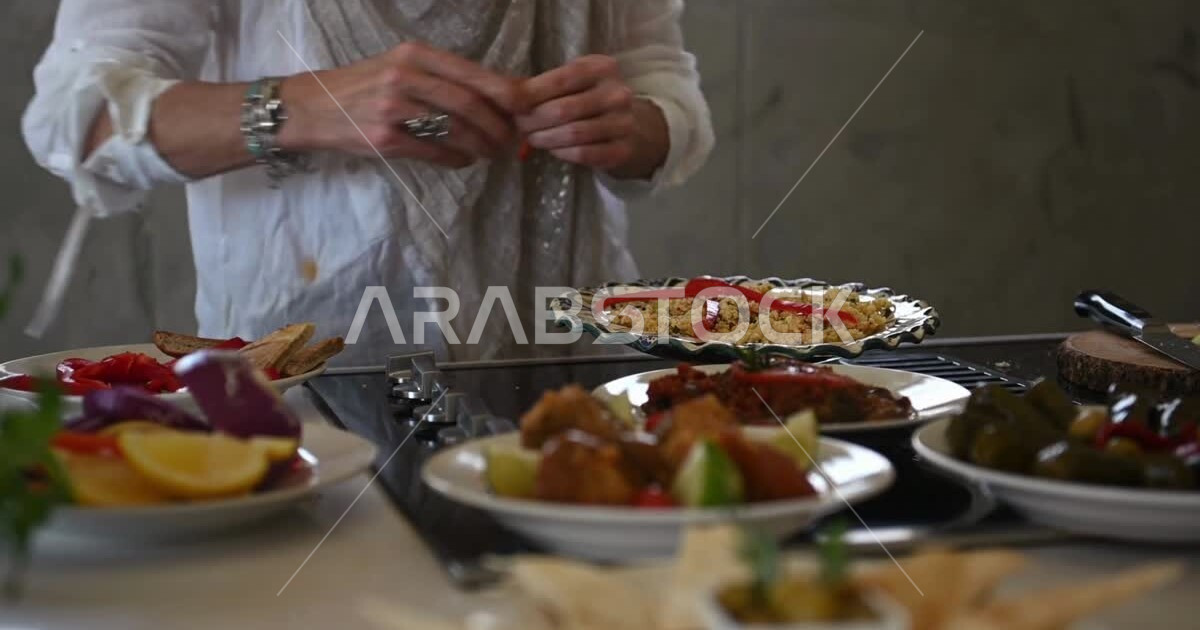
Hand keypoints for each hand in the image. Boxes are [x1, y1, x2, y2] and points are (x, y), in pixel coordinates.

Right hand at [278, 42, 527, 167]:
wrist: (313, 108)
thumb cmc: (364, 87)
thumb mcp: (399, 67)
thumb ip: (441, 77)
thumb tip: (495, 95)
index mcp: (413, 55)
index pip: (471, 73)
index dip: (505, 93)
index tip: (526, 108)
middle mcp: (405, 77)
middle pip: (469, 103)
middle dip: (499, 125)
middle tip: (513, 139)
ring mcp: (394, 109)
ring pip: (456, 130)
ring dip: (483, 145)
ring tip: (494, 153)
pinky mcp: (385, 140)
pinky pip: (435, 153)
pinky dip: (458, 160)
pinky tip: (465, 161)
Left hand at [518, 55, 667, 178]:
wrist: (630, 127)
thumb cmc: (589, 99)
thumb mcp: (572, 84)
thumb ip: (542, 86)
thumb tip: (504, 94)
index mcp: (602, 68)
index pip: (560, 80)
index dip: (530, 94)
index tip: (510, 105)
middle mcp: (617, 93)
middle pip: (563, 109)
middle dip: (534, 120)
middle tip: (519, 125)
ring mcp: (624, 123)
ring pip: (573, 133)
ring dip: (545, 138)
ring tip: (532, 138)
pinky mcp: (622, 149)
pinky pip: (584, 154)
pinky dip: (562, 153)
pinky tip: (552, 149)